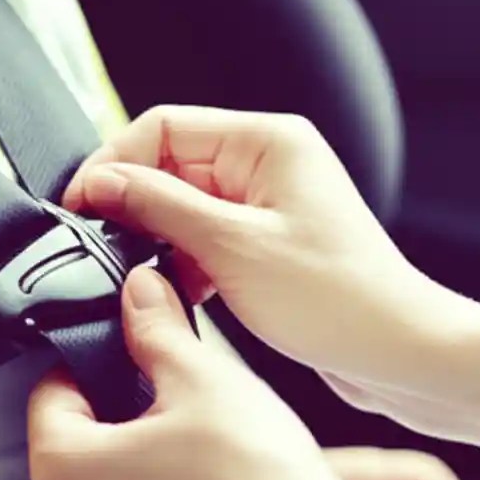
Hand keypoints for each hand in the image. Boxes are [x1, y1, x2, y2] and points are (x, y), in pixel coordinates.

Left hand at [28, 268, 446, 479]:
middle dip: (127, 410)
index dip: (95, 360)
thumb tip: (138, 291)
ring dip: (152, 456)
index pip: (51, 393)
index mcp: (64, 467)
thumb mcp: (204, 379)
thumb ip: (157, 328)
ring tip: (211, 441)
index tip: (133, 350)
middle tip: (181, 394)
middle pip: (82, 442)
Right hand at [63, 106, 470, 379]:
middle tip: (105, 246)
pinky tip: (184, 293)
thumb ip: (159, 207)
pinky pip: (205, 239)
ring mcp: (268, 204)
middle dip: (136, 205)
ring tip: (153, 275)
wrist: (396, 353)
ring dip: (160, 239)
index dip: (115, 163)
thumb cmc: (336, 298)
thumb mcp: (232, 247)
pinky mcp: (267, 244)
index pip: (163, 126)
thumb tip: (102, 183)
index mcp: (267, 141)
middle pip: (170, 164)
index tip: (82, 205)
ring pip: (183, 206)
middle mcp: (268, 163)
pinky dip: (185, 262)